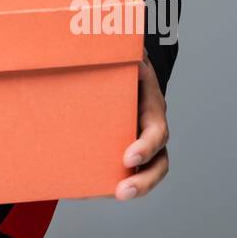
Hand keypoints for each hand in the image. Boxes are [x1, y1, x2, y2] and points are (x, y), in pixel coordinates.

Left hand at [116, 52, 168, 199]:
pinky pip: (119, 173)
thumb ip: (125, 49)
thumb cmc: (122, 63)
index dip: (146, 148)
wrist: (117, 73)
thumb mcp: (126, 53)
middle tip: (122, 191)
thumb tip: (121, 40)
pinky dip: (103, 184)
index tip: (128, 158)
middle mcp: (149, 131)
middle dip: (143, 182)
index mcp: (151, 109)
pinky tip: (79, 190)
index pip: (157, 133)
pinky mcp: (121, 154)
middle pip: (157, 164)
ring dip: (128, 189)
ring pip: (142, 175)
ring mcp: (138, 146)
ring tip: (107, 197)